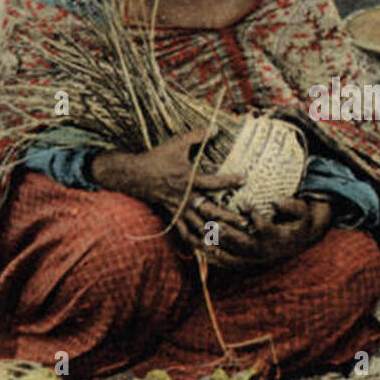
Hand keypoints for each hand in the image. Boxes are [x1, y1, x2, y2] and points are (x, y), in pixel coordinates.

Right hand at [89, 128, 247, 239]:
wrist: (134, 175)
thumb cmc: (157, 159)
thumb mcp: (177, 144)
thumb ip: (198, 135)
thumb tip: (217, 127)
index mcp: (190, 180)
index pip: (214, 182)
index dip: (231, 180)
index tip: (245, 178)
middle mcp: (186, 198)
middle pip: (210, 211)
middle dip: (228, 217)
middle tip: (245, 223)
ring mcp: (180, 209)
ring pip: (199, 227)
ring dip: (214, 235)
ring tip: (230, 242)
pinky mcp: (173, 216)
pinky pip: (186, 234)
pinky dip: (196, 243)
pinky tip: (208, 252)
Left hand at [201, 197, 332, 272]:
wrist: (296, 243)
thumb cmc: (297, 223)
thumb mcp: (303, 213)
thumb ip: (293, 206)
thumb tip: (278, 202)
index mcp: (277, 238)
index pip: (263, 227)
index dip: (253, 215)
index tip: (243, 203)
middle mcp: (264, 251)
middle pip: (242, 242)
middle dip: (226, 230)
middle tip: (211, 218)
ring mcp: (253, 259)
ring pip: (232, 253)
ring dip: (215, 243)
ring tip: (201, 232)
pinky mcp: (246, 263)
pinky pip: (227, 263)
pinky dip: (213, 257)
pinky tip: (200, 248)